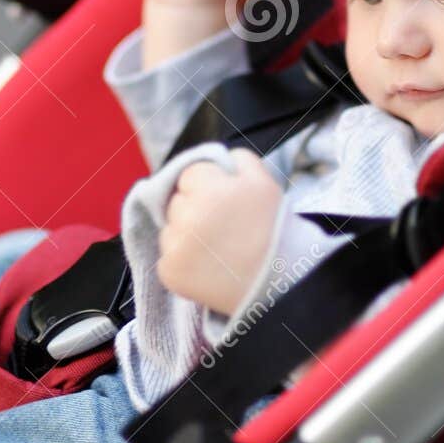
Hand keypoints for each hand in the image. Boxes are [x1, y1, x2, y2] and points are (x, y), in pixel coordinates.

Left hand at [156, 148, 282, 316]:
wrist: (277, 285)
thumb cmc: (272, 232)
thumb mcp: (265, 183)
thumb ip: (238, 160)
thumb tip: (217, 157)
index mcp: (210, 188)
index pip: (190, 176)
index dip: (207, 188)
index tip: (224, 206)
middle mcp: (188, 214)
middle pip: (177, 202)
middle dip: (194, 211)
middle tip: (222, 230)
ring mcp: (175, 245)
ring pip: (169, 230)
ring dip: (185, 236)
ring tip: (217, 251)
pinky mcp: (169, 272)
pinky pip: (167, 258)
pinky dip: (183, 263)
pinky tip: (207, 268)